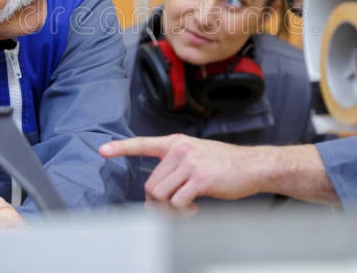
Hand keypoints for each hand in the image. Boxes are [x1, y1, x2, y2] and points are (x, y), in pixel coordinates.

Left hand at [99, 134, 260, 209]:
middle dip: (158, 203)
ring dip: (170, 210)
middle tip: (174, 209)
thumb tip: (154, 196)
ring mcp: (190, 163)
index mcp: (177, 143)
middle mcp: (180, 150)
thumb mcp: (197, 156)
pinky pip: (177, 203)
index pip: (144, 144)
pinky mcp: (200, 179)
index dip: (121, 148)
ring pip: (160, 195)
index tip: (102, 150)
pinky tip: (195, 209)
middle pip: (150, 184)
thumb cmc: (225, 164)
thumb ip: (175, 168)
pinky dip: (183, 214)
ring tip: (186, 209)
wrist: (254, 166)